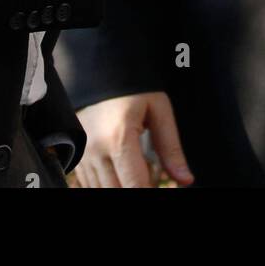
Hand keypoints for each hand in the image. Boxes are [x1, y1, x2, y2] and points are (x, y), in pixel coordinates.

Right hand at [73, 92, 191, 187]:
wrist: (100, 72)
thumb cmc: (132, 89)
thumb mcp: (158, 110)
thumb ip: (170, 147)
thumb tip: (185, 180)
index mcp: (120, 138)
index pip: (135, 186)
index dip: (152, 192)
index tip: (164, 187)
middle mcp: (97, 151)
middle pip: (118, 192)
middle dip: (139, 189)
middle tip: (152, 176)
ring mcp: (84, 156)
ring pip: (102, 192)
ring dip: (123, 188)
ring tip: (139, 171)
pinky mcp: (78, 159)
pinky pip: (92, 186)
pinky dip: (109, 186)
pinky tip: (123, 173)